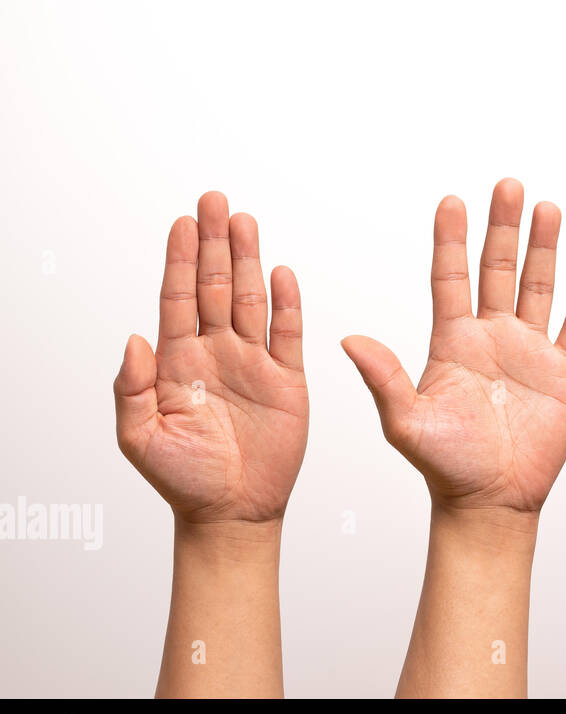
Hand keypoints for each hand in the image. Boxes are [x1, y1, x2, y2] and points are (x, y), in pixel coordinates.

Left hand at [112, 191, 307, 524]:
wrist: (230, 512)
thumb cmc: (183, 480)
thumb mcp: (139, 438)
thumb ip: (130, 388)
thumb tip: (134, 338)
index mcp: (177, 363)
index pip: (178, 299)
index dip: (181, 260)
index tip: (183, 223)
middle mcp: (215, 354)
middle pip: (216, 287)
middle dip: (214, 243)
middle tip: (214, 201)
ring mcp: (252, 364)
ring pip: (251, 300)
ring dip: (248, 260)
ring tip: (244, 221)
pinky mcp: (286, 381)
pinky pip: (287, 334)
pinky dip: (286, 303)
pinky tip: (280, 272)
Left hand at [342, 178, 565, 513]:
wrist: (490, 501)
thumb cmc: (445, 467)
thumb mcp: (406, 422)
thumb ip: (384, 379)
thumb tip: (349, 341)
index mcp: (452, 341)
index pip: (451, 276)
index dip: (452, 239)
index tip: (452, 200)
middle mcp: (491, 337)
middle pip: (498, 269)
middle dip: (503, 227)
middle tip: (508, 185)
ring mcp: (528, 352)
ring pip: (538, 287)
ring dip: (543, 249)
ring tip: (547, 209)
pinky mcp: (561, 374)